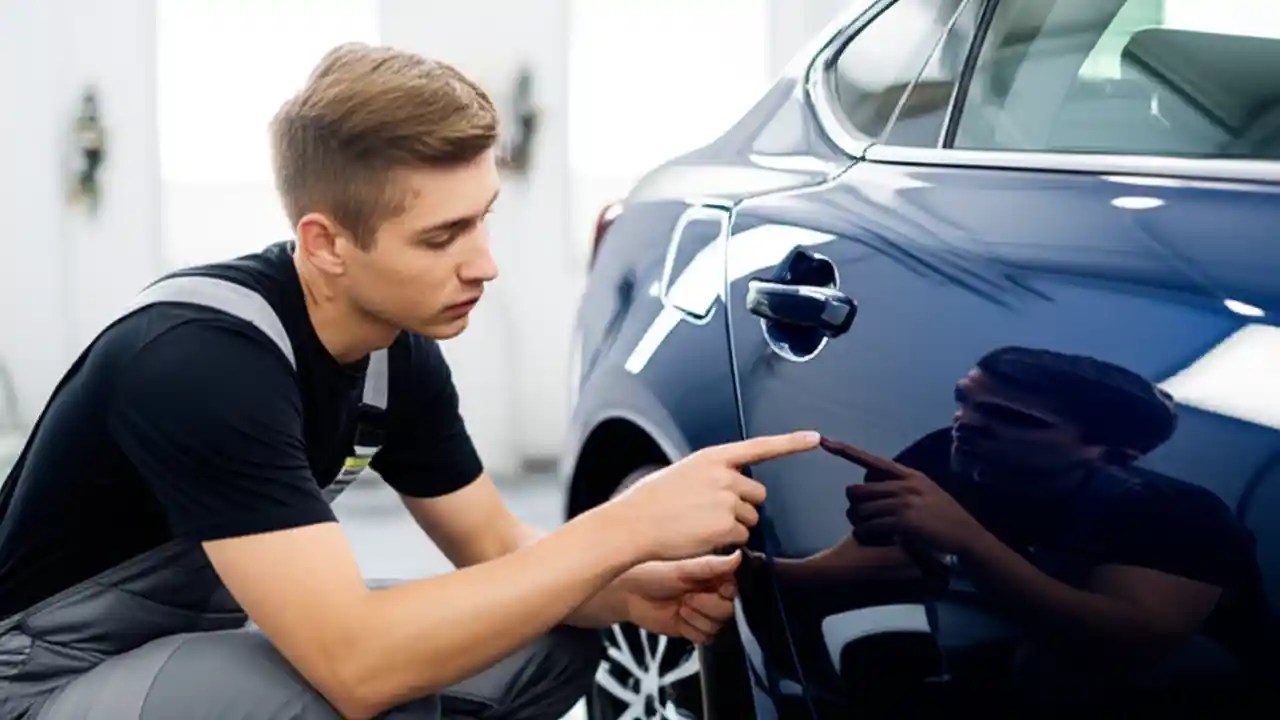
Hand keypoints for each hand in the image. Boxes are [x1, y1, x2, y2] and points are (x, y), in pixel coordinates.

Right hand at [612, 431, 819, 561]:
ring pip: (750, 519)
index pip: (760, 447)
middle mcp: (725, 476)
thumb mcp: (683, 474)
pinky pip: (741, 538)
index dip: (791, 443)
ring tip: (699, 525)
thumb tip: (730, 490)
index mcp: (713, 458)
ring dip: (733, 526)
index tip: (815, 438)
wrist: (633, 524)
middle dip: (743, 506)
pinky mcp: (726, 526)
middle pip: (757, 495)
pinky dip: (725, 542)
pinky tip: (701, 537)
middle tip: (711, 513)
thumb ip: (712, 476)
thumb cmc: (651, 501)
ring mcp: (727, 501)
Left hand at [620, 552, 741, 645]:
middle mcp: (712, 594)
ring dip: (698, 618)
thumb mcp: (684, 568)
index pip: (736, 587)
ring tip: (681, 606)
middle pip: (729, 610)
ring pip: (718, 625)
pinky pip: (706, 638)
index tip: (718, 588)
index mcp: (714, 575)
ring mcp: (703, 613)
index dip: (728, 592)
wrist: (629, 594)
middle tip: (688, 598)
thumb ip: (712, 565)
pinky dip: (692, 630)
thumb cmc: (654, 572)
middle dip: (709, 606)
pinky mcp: (693, 629)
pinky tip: (678, 619)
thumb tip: (739, 556)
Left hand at [822, 437, 985, 554]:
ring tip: (868, 531)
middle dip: (854, 506)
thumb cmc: (943, 517)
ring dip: (859, 523)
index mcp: (908, 475)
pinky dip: (866, 535)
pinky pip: (870, 527)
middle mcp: (904, 485)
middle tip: (860, 518)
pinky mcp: (904, 522)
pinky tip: (872, 539)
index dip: (846, 451)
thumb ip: (902, 486)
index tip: (824, 441)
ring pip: (860, 511)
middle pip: (857, 490)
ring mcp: (904, 502)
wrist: (966, 535)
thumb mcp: (926, 492)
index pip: (871, 460)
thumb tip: (875, 486)